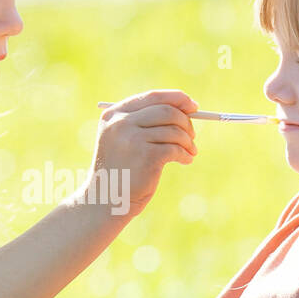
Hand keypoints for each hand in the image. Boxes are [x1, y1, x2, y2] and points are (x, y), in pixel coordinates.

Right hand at [89, 90, 197, 217]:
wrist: (105, 200)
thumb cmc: (120, 170)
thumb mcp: (125, 139)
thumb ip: (146, 122)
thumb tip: (186, 108)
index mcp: (114, 114)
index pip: (152, 97)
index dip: (176, 98)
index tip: (193, 106)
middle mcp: (121, 123)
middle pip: (166, 110)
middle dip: (185, 121)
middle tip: (192, 135)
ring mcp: (132, 138)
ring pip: (173, 130)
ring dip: (187, 141)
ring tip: (190, 152)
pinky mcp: (146, 155)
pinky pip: (175, 148)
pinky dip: (185, 154)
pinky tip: (185, 161)